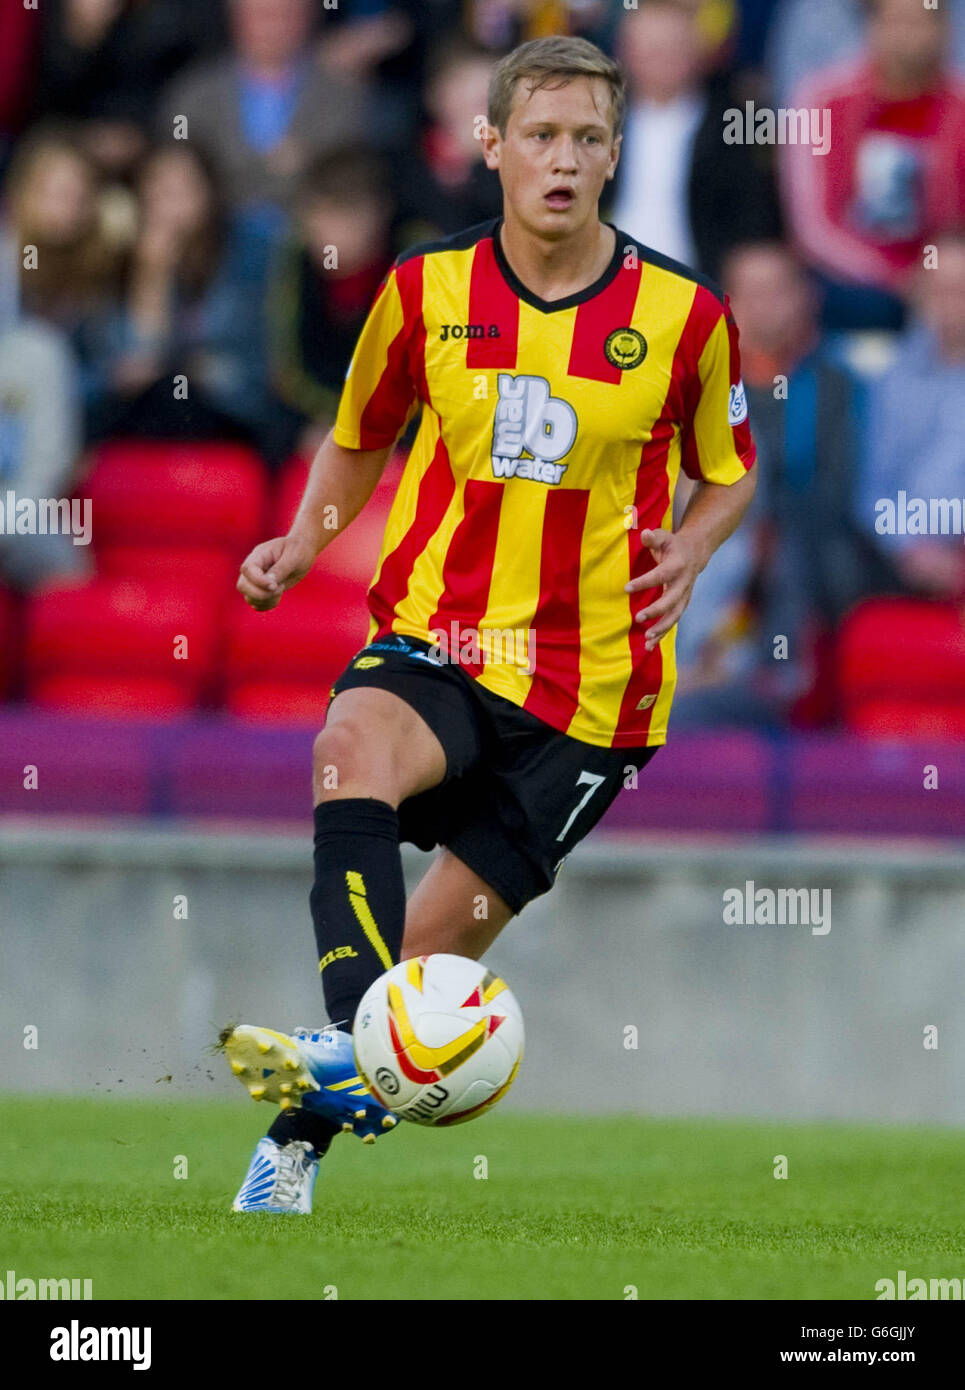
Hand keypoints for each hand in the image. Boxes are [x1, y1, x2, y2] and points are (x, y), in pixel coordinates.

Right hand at [237, 535, 315, 610]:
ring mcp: (256, 580)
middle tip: (280, 588)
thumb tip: (270, 583)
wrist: (302, 552)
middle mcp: (254, 568)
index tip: (275, 585)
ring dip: (266, 600)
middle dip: (261, 594)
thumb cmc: (298, 550)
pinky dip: (267, 605)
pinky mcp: (261, 590)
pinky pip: (256, 604)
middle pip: (243, 586)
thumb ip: (281, 568)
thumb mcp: (293, 556)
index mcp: (259, 555)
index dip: (258, 581)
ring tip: (281, 588)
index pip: (247, 569)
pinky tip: (278, 596)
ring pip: (249, 597)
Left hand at [624, 528, 703, 651]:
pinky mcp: (681, 605)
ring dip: (661, 629)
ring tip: (646, 640)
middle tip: (638, 617)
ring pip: (675, 616)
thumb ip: (653, 537)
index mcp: (678, 566)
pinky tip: (649, 647)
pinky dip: (662, 635)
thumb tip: (644, 533)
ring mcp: (684, 596)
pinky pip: (672, 622)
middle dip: (656, 611)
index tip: (626, 588)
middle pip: (671, 601)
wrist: (696, 552)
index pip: (661, 575)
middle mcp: (683, 584)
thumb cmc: (673, 544)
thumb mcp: (664, 536)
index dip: (645, 582)